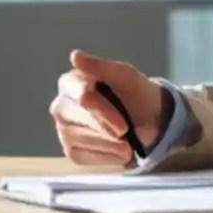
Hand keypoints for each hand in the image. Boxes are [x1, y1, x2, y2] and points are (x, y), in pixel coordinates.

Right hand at [50, 49, 167, 165]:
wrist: (150, 121)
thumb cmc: (137, 94)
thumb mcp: (127, 77)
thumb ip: (102, 67)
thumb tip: (75, 56)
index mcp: (72, 82)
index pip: (82, 97)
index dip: (102, 112)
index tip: (122, 126)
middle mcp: (62, 105)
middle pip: (77, 119)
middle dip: (106, 128)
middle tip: (126, 133)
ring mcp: (64, 129)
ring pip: (78, 139)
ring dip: (108, 144)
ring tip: (126, 145)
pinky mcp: (71, 149)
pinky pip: (81, 156)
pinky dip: (104, 157)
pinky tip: (119, 151)